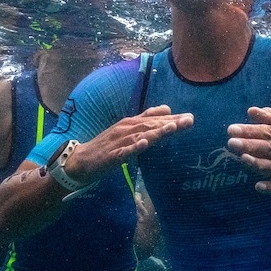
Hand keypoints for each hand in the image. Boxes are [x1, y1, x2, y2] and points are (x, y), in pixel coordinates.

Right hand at [65, 105, 192, 183]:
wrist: (81, 160)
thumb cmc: (108, 146)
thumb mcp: (129, 131)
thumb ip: (147, 121)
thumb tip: (168, 110)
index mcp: (131, 123)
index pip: (154, 119)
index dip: (172, 118)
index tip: (190, 117)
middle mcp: (126, 129)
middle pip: (150, 125)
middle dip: (170, 123)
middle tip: (189, 121)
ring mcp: (118, 142)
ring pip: (140, 135)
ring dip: (156, 131)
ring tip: (172, 128)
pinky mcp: (111, 155)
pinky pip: (124, 151)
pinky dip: (134, 147)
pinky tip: (144, 144)